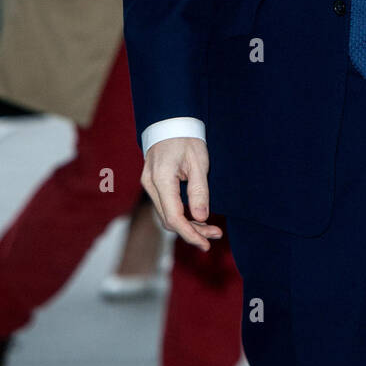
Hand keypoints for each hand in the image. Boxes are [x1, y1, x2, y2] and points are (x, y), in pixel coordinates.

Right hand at [140, 137, 221, 251]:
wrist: (170, 122)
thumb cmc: (186, 138)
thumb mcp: (199, 162)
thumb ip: (199, 191)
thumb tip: (201, 217)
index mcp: (161, 179)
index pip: (173, 217)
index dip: (190, 234)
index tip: (206, 244)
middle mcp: (150, 185)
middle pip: (169, 220)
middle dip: (192, 231)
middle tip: (215, 235)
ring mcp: (149, 185)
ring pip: (167, 215)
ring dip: (188, 225)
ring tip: (212, 229)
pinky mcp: (153, 184)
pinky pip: (166, 206)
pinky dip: (181, 215)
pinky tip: (198, 218)